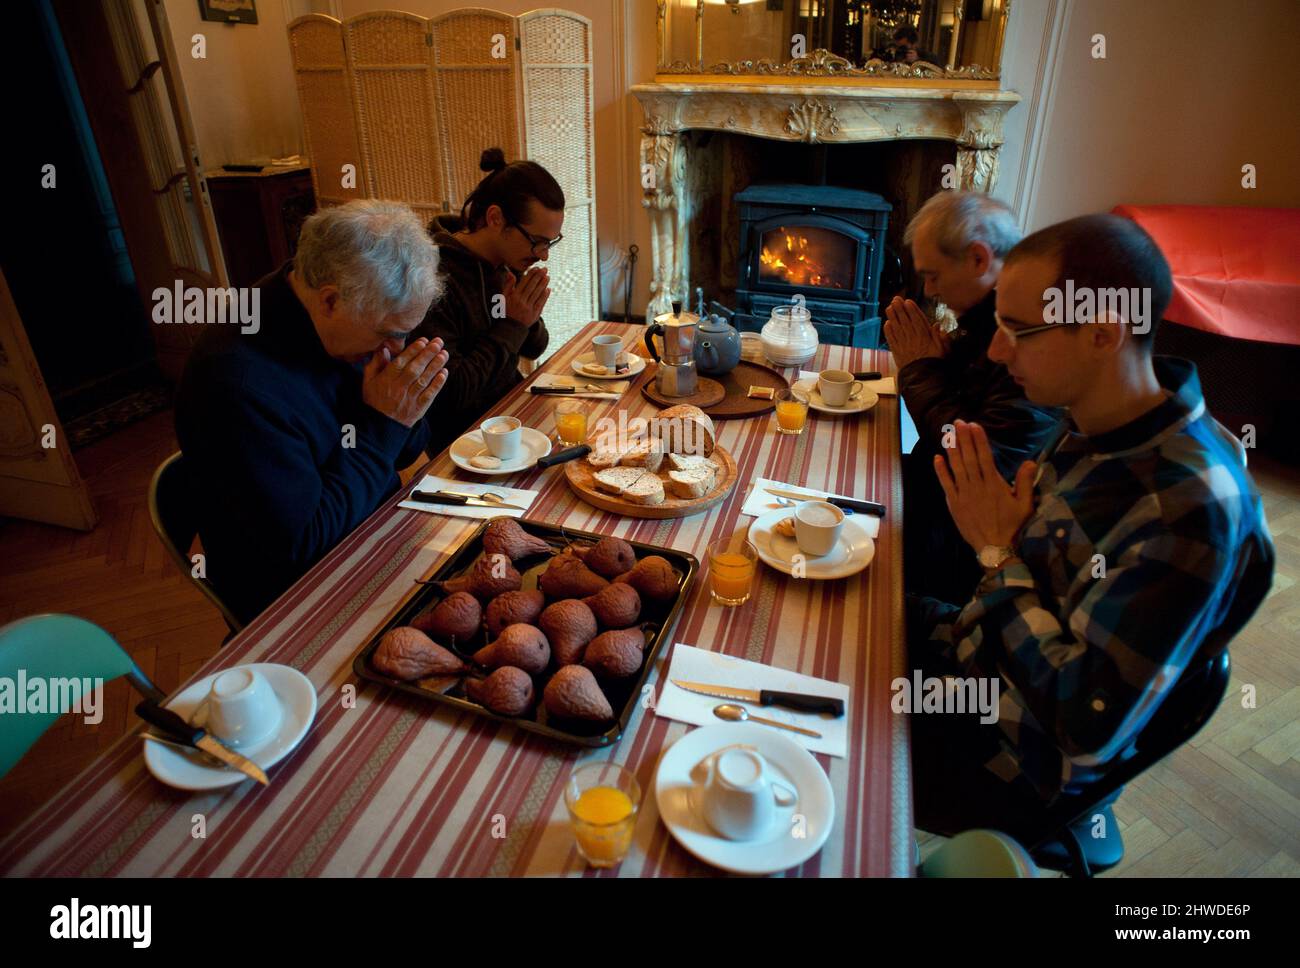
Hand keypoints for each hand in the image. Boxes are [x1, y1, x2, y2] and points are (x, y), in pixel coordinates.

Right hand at [362, 336, 447, 427]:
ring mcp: (410, 397)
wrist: (380, 426)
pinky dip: (437, 384)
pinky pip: (429, 394)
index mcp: (387, 379)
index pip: (402, 361)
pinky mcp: (419, 407)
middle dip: (428, 354)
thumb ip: (376, 363)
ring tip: (444, 354)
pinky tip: (444, 373)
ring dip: (436, 365)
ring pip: (424, 379)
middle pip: (416, 368)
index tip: (424, 340)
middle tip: (439, 342)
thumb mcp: (369, 380)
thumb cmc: (374, 400)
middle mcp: (399, 387)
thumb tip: (385, 348)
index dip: (414, 350)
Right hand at [502, 268, 550, 326]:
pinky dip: (545, 296)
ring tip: (548, 277)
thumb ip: (508, 284)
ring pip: (537, 294)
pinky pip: (541, 303)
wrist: (510, 328)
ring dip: (543, 285)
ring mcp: (529, 309)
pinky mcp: (534, 315)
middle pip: (532, 287)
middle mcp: (521, 302)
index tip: (536, 268)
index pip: (524, 282)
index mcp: (514, 297)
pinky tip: (548, 289)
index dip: (531, 274)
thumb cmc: (506, 310)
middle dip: (539, 277)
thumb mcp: (503, 297)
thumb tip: (510, 272)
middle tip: (545, 269)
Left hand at [884, 296, 948, 367]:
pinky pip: (891, 340)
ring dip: (892, 317)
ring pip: (897, 328)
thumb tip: (937, 325)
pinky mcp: (897, 352)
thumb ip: (940, 337)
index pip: (917, 320)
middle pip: (905, 321)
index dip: (912, 310)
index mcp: (925, 337)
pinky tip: (886, 324)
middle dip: (900, 309)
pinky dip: (888, 332)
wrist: (923, 380)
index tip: (908, 301)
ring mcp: (903, 345)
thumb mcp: (943, 350)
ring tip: (889, 307)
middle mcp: (912, 339)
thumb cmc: (934, 364)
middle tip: (895, 300)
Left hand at [933, 420, 1036, 552]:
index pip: (985, 456)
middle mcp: (977, 485)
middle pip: (969, 458)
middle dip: (963, 438)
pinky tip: (937, 458)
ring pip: (956, 467)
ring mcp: (963, 494)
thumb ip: (1026, 482)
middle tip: (957, 422)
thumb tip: (1030, 461)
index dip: (979, 439)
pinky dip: (941, 471)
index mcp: (994, 484)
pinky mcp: (954, 504)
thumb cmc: (1012, 525)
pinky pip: (946, 484)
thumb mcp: (1025, 504)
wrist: (994, 547)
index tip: (974, 425)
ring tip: (948, 434)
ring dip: (952, 450)